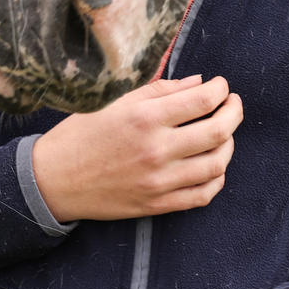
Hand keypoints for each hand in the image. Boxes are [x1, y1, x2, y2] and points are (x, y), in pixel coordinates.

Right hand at [29, 74, 240, 222]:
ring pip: (216, 164)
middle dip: (234, 113)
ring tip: (225, 134)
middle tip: (233, 105)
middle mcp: (156, 150)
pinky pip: (203, 195)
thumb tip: (200, 83)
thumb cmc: (81, 134)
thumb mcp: (115, 102)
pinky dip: (217, 179)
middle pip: (218, 131)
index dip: (221, 90)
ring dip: (229, 146)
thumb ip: (160, 91)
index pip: (202, 100)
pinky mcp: (157, 205)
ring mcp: (159, 181)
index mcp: (144, 118)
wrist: (54, 180)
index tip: (221, 86)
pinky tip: (213, 166)